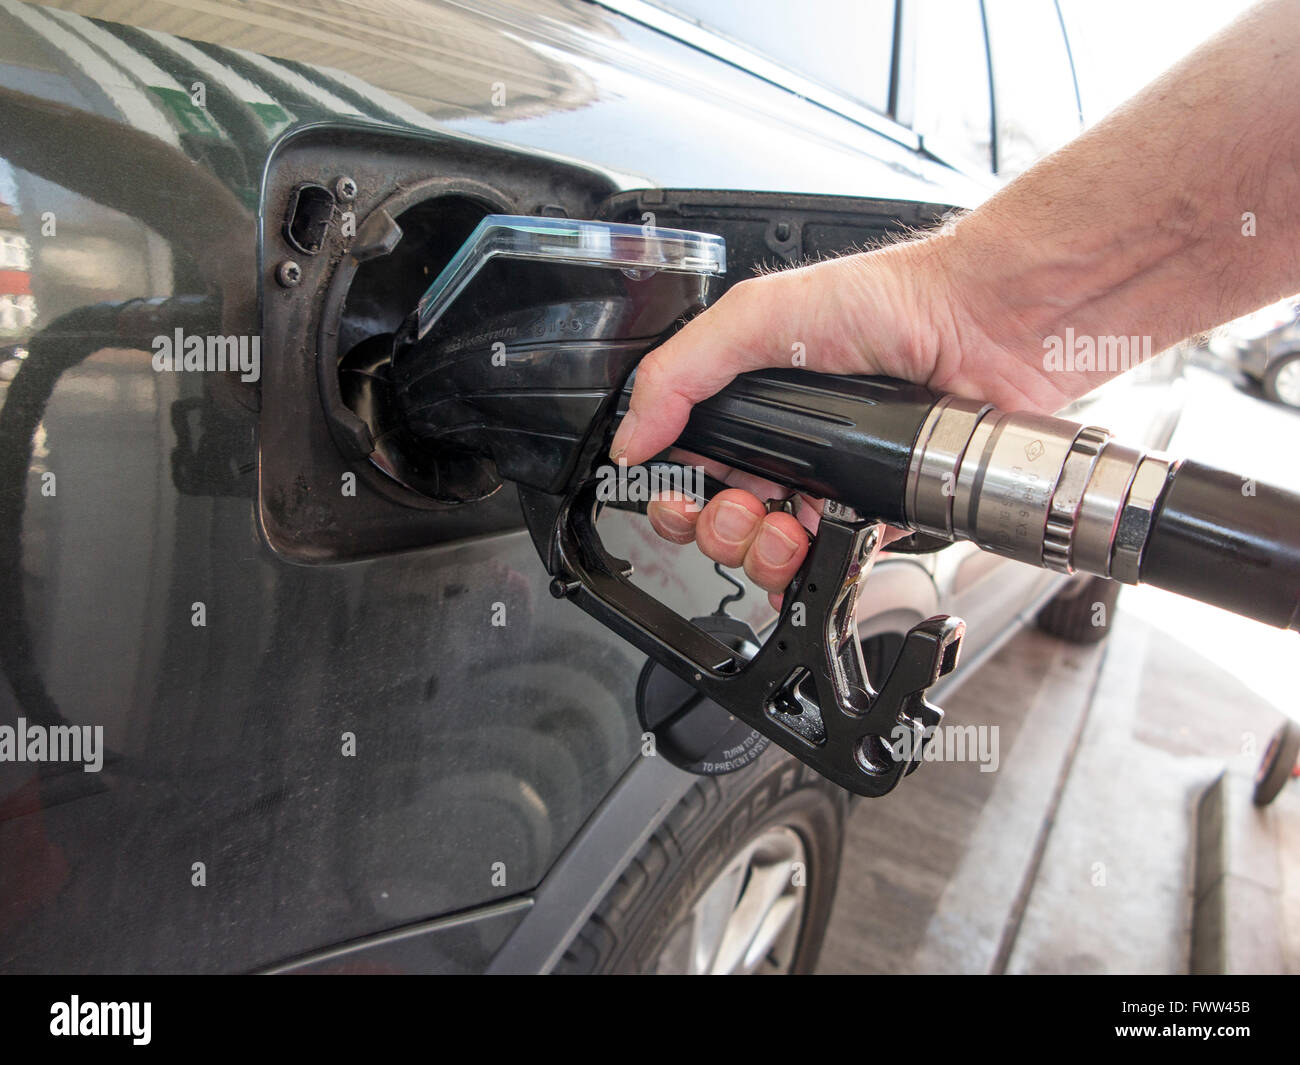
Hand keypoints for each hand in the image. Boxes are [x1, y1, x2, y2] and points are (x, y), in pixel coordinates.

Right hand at [611, 235, 1072, 604]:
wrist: (978, 326)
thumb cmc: (882, 302)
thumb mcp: (755, 317)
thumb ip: (680, 374)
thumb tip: (631, 436)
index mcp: (747, 405)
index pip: (685, 469)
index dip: (673, 494)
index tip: (678, 497)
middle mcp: (784, 449)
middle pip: (719, 521)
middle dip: (716, 529)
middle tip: (739, 506)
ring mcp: (829, 486)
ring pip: (768, 553)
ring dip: (761, 554)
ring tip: (783, 526)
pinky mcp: (876, 514)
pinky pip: (832, 565)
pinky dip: (815, 574)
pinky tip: (815, 552)